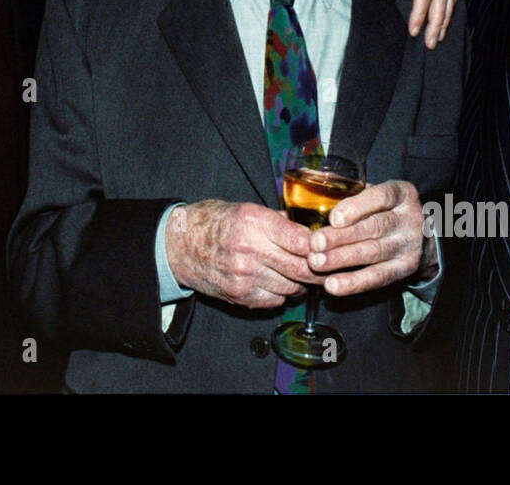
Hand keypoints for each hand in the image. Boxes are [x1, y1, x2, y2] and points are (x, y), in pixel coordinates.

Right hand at [165, 199, 323, 308]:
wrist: (179, 246)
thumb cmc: (212, 222)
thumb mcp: (245, 209)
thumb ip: (278, 221)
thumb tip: (309, 229)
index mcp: (252, 222)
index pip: (300, 240)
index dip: (320, 245)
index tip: (329, 245)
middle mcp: (249, 251)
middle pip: (301, 268)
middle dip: (320, 269)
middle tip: (330, 265)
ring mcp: (244, 277)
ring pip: (292, 287)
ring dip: (302, 282)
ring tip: (302, 272)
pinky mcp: (240, 295)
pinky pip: (275, 300)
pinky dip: (283, 293)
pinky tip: (280, 282)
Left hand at [306, 180, 429, 295]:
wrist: (422, 237)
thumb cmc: (385, 210)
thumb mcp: (376, 195)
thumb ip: (351, 194)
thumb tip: (310, 194)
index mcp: (401, 193)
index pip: (382, 196)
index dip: (357, 207)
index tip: (333, 218)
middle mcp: (409, 218)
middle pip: (374, 227)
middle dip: (342, 236)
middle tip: (314, 243)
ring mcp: (410, 245)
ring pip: (373, 253)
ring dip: (342, 259)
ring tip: (316, 262)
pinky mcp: (406, 268)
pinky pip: (378, 277)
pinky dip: (354, 282)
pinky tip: (332, 285)